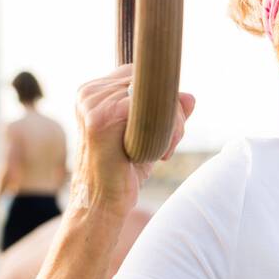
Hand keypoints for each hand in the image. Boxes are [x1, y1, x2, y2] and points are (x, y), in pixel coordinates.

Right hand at [71, 65, 195, 212]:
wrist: (102, 203)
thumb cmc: (124, 171)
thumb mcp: (148, 136)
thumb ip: (166, 113)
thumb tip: (189, 97)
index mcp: (93, 92)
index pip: (138, 75)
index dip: (161, 98)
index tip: (166, 127)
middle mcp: (89, 93)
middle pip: (147, 82)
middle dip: (171, 111)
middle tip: (170, 143)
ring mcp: (92, 104)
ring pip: (153, 94)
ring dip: (172, 123)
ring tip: (164, 151)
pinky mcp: (100, 118)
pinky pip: (149, 108)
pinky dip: (166, 130)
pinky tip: (161, 154)